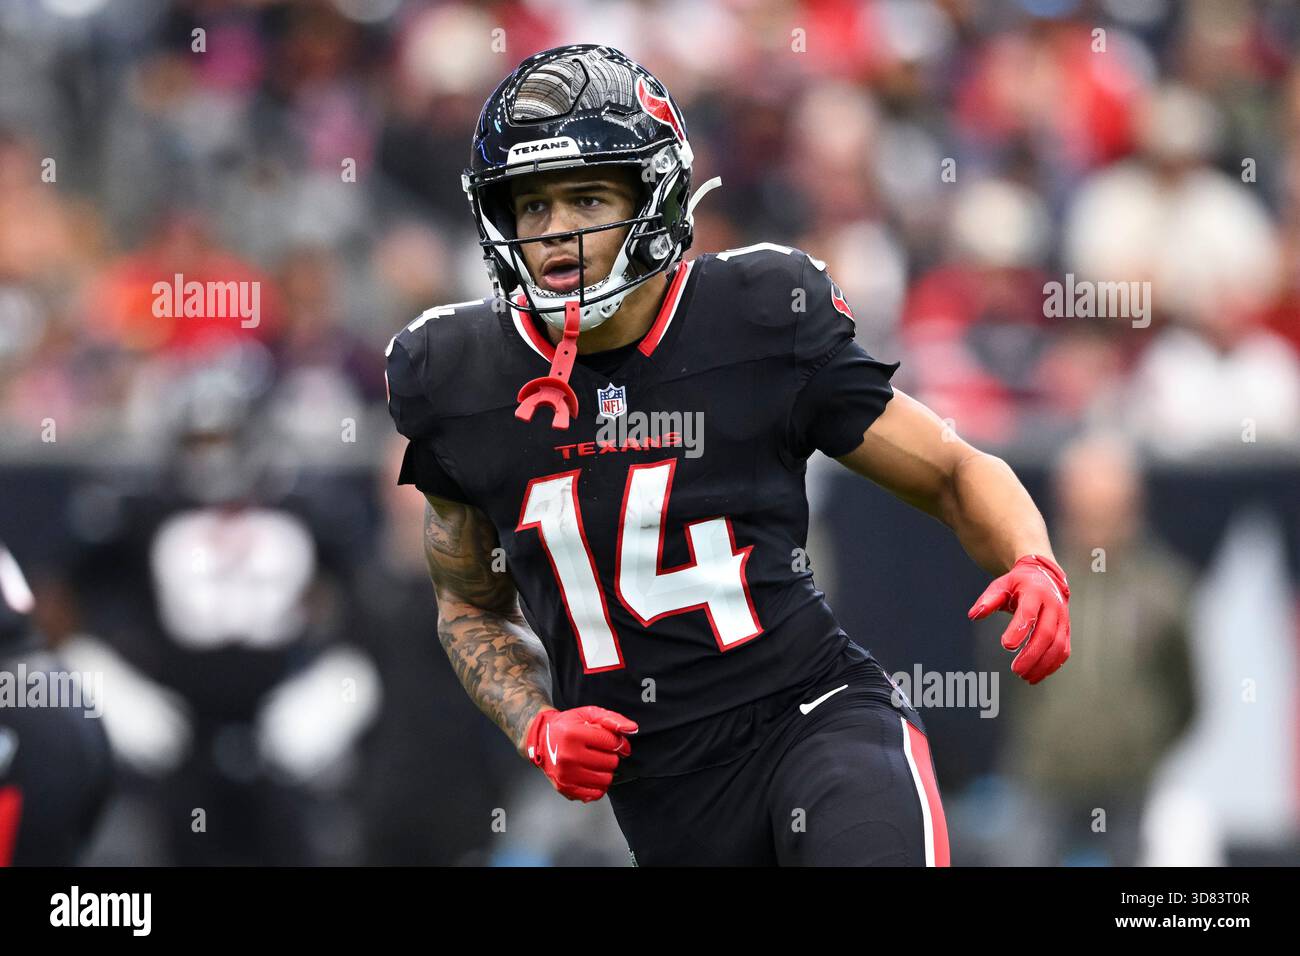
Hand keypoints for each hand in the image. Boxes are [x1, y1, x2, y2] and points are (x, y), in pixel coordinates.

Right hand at [523, 705, 637, 801]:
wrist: (542, 739)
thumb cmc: (568, 725)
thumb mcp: (588, 714)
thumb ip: (612, 719)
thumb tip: (632, 728)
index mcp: (573, 734)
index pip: (612, 743)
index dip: (618, 742)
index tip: (612, 741)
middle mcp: (568, 756)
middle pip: (611, 762)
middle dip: (611, 756)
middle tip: (600, 750)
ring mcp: (566, 774)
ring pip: (606, 779)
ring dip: (606, 771)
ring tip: (595, 762)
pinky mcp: (565, 788)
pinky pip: (595, 793)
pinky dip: (598, 785)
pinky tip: (592, 774)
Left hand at [968, 554, 1070, 684]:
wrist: (1044, 577)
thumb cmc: (1019, 584)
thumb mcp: (1001, 585)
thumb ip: (988, 600)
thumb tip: (974, 615)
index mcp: (1035, 593)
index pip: (1029, 613)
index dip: (1019, 630)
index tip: (1007, 645)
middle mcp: (1053, 606)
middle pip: (1047, 634)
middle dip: (1032, 655)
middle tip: (1016, 670)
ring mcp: (1063, 619)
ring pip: (1058, 646)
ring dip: (1043, 664)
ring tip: (1026, 677)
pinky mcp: (1066, 630)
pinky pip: (1064, 650)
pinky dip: (1052, 665)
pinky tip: (1037, 674)